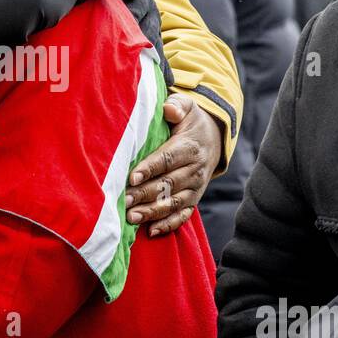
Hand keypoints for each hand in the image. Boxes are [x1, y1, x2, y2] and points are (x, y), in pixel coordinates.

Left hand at [125, 95, 220, 235]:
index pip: (168, 159)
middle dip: (145, 194)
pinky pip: (183, 215)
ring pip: (173, 202)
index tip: (131, 177)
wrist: (213, 140)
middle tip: (124, 200)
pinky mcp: (194, 200)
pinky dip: (168, 225)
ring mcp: (195, 188)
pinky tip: (151, 231)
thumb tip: (168, 110)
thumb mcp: (188, 108)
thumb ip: (177, 106)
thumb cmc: (191, 123)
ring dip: (152, 212)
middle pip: (168, 184)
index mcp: (190, 148)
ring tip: (131, 218)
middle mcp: (195, 170)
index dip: (150, 168)